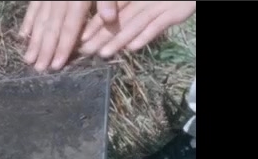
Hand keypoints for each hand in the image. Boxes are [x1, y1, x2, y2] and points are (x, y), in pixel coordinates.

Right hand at [19, 1, 116, 70]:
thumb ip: (106, 0)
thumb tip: (109, 19)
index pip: (70, 27)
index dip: (63, 47)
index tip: (56, 65)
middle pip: (51, 28)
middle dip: (45, 50)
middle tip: (38, 69)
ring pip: (39, 20)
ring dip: (34, 41)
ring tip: (29, 59)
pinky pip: (33, 7)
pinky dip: (28, 22)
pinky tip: (23, 35)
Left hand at [80, 1, 195, 57]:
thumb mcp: (142, 1)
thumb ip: (127, 9)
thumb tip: (105, 24)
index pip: (111, 10)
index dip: (96, 24)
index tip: (82, 38)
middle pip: (120, 19)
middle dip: (102, 36)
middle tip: (86, 51)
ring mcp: (160, 4)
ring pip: (135, 23)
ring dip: (119, 39)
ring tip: (103, 54)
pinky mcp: (175, 12)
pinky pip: (158, 25)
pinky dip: (145, 36)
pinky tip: (132, 49)